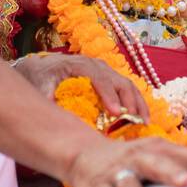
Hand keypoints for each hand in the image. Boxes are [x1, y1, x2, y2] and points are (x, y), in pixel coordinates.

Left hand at [14, 53, 148, 121]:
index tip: (116, 113)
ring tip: (145, 122)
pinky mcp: (110, 78)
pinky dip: (137, 103)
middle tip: (137, 121)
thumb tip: (49, 103)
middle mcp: (98, 65)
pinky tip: (142, 118)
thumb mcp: (40, 82)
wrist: (43, 67)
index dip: (109, 95)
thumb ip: (45, 91)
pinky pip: (128, 90)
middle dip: (130, 101)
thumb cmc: (43, 76)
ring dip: (138, 103)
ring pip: (128, 85)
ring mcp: (106, 71)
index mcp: (82, 64)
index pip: (100, 78)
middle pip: (120, 81)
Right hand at [66, 135, 186, 186]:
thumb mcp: (156, 156)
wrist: (84, 155)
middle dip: (171, 173)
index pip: (184, 154)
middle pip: (156, 163)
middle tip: (186, 183)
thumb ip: (184, 165)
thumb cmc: (131, 159)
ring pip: (129, 185)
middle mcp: (138, 157)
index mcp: (157, 149)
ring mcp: (118, 171)